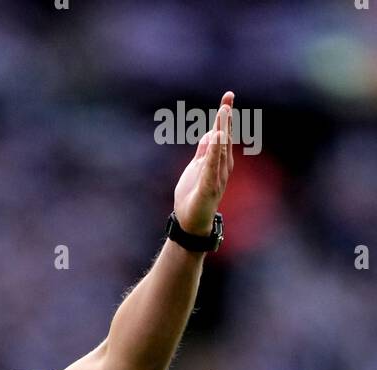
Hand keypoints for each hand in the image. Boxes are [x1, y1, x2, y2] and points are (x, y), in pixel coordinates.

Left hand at [173, 91, 234, 236]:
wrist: (191, 224)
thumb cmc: (194, 197)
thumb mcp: (196, 168)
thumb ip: (204, 151)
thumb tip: (211, 132)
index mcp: (217, 161)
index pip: (221, 134)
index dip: (224, 116)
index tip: (227, 96)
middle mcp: (221, 166)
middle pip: (224, 137)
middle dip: (226, 118)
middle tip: (228, 98)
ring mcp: (216, 176)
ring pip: (220, 149)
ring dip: (222, 129)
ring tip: (224, 111)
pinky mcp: (209, 186)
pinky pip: (212, 166)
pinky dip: (214, 151)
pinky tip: (216, 137)